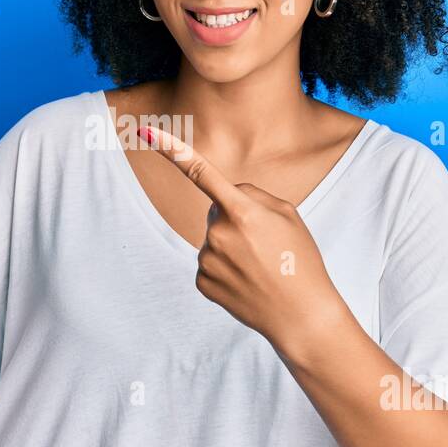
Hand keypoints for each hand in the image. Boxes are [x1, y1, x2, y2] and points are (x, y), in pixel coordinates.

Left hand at [139, 124, 344, 343]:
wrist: (301, 316)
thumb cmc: (299, 260)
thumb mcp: (288, 215)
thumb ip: (253, 196)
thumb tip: (226, 196)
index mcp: (242, 211)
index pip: (201, 173)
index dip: (172, 150)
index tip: (146, 131)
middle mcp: (218, 233)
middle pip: (218, 211)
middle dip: (237, 219)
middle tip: (266, 245)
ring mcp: (207, 260)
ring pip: (214, 239)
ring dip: (233, 247)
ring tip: (261, 267)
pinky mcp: (202, 282)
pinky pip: (210, 263)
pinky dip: (226, 269)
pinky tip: (247, 281)